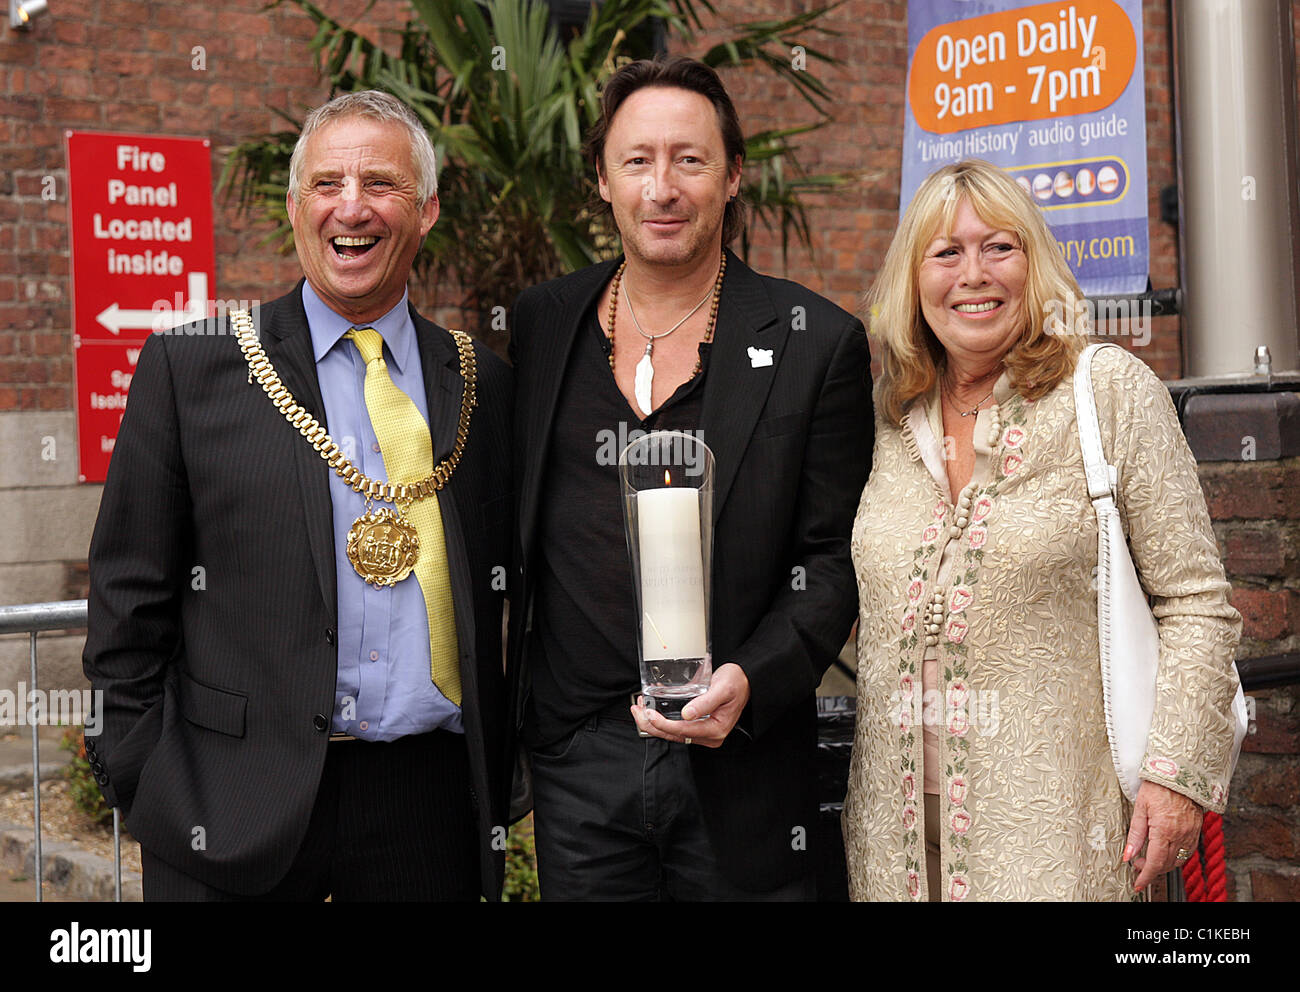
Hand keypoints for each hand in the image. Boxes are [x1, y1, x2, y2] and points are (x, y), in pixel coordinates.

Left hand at [630, 663, 749, 748]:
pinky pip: (676, 727)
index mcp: (715, 729)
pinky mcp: (698, 726)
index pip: (682, 731)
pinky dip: (662, 719)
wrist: (745, 680)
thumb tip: (687, 714)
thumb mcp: (722, 688)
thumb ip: (705, 701)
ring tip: (639, 708)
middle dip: (651, 724)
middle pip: (674, 735)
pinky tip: (652, 708)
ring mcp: (702, 732)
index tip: (648, 713)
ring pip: (672, 733)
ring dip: (654, 722)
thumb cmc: (736, 683)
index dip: (662, 723)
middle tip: (636, 710)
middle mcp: (708, 735)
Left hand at [1123, 780, 1203, 892]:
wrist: (1180, 774)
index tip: (1138, 883)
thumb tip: (1128, 854)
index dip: (1146, 876)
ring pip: (1178, 860)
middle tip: (1138, 864)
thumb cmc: (1158, 787)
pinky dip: (1176, 856)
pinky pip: (1187, 851)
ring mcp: (1190, 833)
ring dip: (1163, 864)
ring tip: (1149, 858)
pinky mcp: (1196, 830)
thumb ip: (1135, 834)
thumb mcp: (1140, 808)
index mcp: (1164, 830)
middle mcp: (1180, 835)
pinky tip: (1166, 851)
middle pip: (1166, 864)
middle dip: (1151, 869)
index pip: (1155, 862)